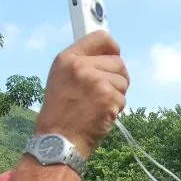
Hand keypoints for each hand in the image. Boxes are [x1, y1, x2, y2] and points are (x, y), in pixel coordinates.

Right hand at [36, 30, 129, 157]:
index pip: (99, 38)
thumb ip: (80, 66)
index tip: (114, 54)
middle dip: (115, 79)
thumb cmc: (59, 116)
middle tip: (100, 94)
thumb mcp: (60, 82)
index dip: (111, 47)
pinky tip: (98, 117)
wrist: (57, 142)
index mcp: (66, 60)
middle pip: (118, 62)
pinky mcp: (107, 97)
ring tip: (96, 107)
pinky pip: (122, 99)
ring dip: (115, 96)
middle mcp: (80, 66)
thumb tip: (108, 55)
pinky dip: (114, 110)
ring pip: (123, 81)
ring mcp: (95, 81)